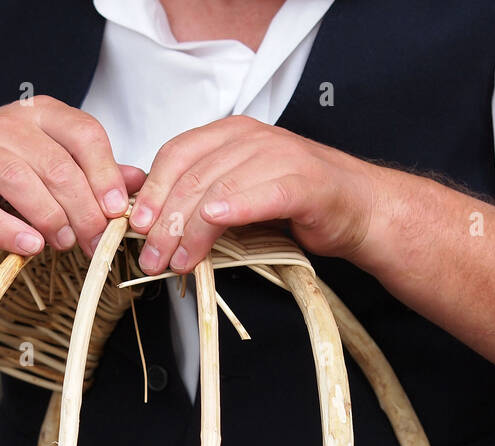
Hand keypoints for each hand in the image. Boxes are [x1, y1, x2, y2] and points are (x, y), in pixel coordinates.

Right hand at [0, 96, 145, 256]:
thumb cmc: (5, 161)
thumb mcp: (52, 153)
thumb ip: (94, 167)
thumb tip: (139, 182)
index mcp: (43, 113)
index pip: (85, 135)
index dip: (105, 175)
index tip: (116, 210)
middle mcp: (9, 126)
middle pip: (58, 168)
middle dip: (85, 212)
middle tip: (95, 241)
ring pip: (24, 185)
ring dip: (52, 220)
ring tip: (65, 242)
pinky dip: (11, 233)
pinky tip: (31, 247)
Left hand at [128, 116, 380, 273]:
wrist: (358, 208)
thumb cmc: (297, 204)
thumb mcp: (239, 194)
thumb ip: (202, 197)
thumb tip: (152, 222)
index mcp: (231, 134)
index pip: (177, 154)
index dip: (151, 190)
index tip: (136, 226)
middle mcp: (253, 138)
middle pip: (193, 177)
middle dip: (165, 222)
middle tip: (152, 258)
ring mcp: (280, 156)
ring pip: (220, 189)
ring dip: (192, 229)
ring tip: (178, 261)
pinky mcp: (305, 183)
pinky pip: (263, 193)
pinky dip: (236, 207)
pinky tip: (216, 221)